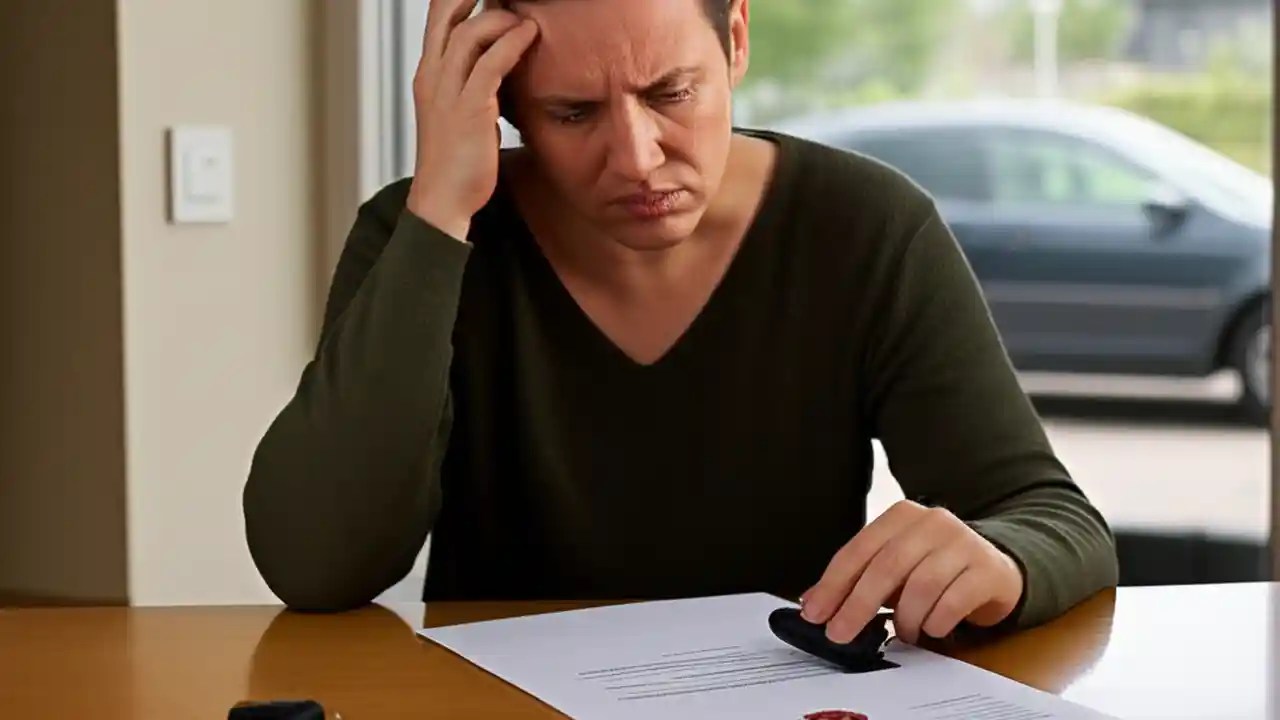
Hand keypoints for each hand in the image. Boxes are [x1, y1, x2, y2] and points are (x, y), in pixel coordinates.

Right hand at [406, 0, 537, 240]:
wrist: (443, 199)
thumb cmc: (456, 160)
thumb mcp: (460, 112)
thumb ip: (474, 85)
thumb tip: (499, 66)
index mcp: (429, 75)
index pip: (437, 20)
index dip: (457, 0)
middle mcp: (433, 76)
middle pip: (447, 15)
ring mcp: (448, 91)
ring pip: (471, 33)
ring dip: (502, 19)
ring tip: (526, 19)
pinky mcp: (470, 108)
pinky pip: (491, 63)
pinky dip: (512, 43)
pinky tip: (530, 34)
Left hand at [799, 500, 1023, 644]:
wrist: (996, 567)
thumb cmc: (935, 568)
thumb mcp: (894, 567)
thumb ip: (855, 580)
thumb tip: (812, 604)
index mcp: (902, 515)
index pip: (859, 549)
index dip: (833, 583)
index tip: (815, 613)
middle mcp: (933, 522)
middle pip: (887, 566)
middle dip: (858, 605)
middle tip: (840, 633)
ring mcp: (963, 543)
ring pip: (921, 585)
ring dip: (905, 618)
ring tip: (902, 633)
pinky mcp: (987, 569)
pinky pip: (953, 601)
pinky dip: (935, 621)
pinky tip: (931, 628)